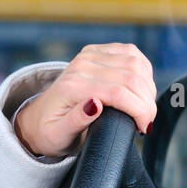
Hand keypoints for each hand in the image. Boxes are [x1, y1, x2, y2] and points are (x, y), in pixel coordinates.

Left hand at [14, 43, 157, 158]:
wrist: (39, 118)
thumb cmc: (50, 131)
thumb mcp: (58, 135)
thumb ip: (76, 121)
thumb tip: (95, 104)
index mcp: (72, 86)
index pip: (118, 92)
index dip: (140, 110)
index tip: (144, 128)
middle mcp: (82, 66)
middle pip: (132, 76)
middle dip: (147, 102)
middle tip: (147, 122)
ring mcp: (90, 55)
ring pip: (135, 63)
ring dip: (148, 87)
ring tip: (145, 108)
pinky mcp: (98, 52)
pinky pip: (131, 53)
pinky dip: (144, 71)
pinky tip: (142, 88)